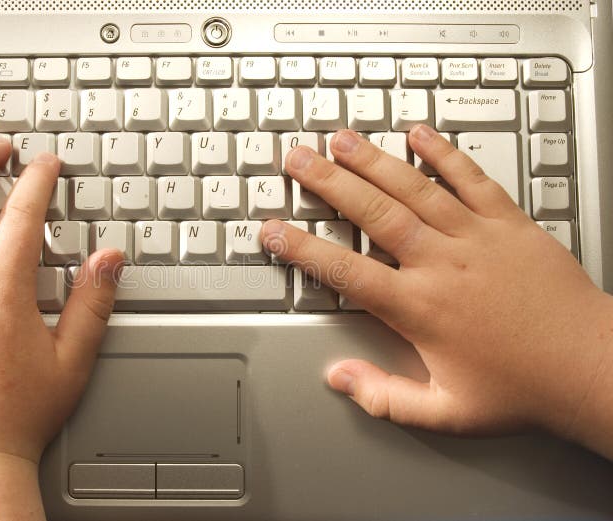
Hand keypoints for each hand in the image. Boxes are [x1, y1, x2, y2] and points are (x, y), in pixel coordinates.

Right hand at [261, 126, 612, 453]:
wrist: (592, 368)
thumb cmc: (522, 390)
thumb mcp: (446, 412)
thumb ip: (384, 396)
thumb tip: (338, 378)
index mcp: (419, 308)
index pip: (345, 271)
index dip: (301, 248)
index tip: (272, 230)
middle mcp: (442, 264)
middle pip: (372, 214)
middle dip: (328, 183)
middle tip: (296, 160)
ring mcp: (476, 238)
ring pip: (414, 189)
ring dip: (373, 161)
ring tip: (341, 139)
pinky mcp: (509, 224)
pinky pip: (471, 179)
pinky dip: (443, 154)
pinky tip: (419, 134)